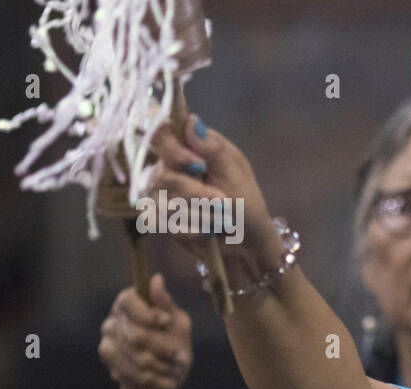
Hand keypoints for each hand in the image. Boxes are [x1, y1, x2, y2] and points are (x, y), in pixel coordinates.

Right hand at [99, 274, 191, 388]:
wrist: (165, 379)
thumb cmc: (175, 347)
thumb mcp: (179, 324)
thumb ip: (167, 305)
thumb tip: (157, 278)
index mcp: (133, 301)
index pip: (129, 300)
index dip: (147, 314)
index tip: (166, 321)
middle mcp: (115, 316)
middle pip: (136, 335)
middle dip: (163, 349)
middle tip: (180, 356)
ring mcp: (108, 336)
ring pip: (135, 356)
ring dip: (161, 366)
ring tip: (173, 371)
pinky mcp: (107, 355)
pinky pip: (129, 371)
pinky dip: (153, 379)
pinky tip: (165, 381)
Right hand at [148, 116, 285, 295]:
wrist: (247, 246)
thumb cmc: (248, 206)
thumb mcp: (236, 175)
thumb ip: (213, 149)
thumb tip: (191, 120)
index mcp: (194, 147)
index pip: (163, 133)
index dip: (173, 149)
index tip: (197, 165)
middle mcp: (174, 166)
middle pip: (162, 170)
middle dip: (194, 190)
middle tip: (221, 200)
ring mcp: (165, 192)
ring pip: (164, 199)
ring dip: (199, 212)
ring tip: (222, 219)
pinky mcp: (162, 216)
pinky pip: (165, 220)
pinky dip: (192, 227)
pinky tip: (209, 231)